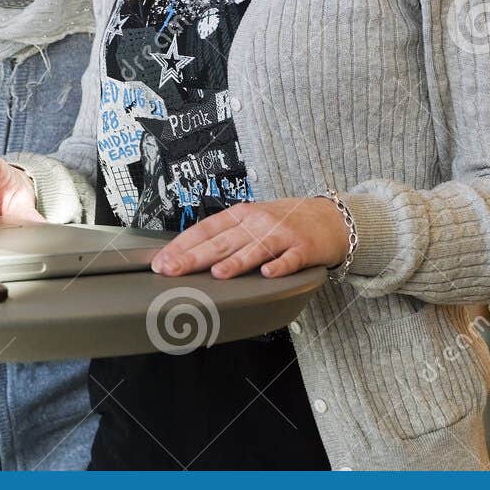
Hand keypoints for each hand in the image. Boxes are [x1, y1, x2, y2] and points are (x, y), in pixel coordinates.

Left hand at [151, 197, 348, 279]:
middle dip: (195, 257)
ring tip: (217, 273)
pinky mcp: (303, 248)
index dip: (182, 245)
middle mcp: (257, 222)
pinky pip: (289, 260)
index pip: (205, 229)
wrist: (328, 217)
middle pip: (222, 241)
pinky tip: (267, 274)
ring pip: (254, 249)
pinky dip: (279, 266)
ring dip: (235, 261)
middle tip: (173, 270)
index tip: (161, 261)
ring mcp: (281, 234)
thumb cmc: (284, 221)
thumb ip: (226, 235)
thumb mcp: (251, 220)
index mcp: (240, 215)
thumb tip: (188, 253)